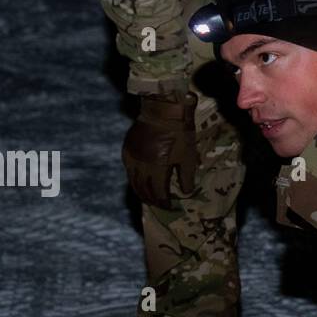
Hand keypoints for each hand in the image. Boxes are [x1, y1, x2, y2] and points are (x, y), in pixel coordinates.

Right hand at [122, 92, 197, 208]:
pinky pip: (128, 169)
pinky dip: (133, 178)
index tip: (169, 206)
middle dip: (151, 199)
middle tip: (158, 205)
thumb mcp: (188, 157)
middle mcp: (141, 166)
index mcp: (157, 169)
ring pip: (133, 181)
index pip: (158, 193)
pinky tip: (138, 181)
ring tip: (147, 197)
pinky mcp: (127, 149)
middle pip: (144, 189)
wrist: (163, 110)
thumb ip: (186, 177)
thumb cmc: (180, 134)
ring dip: (140, 191)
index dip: (163, 202)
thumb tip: (186, 192)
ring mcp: (132, 157)